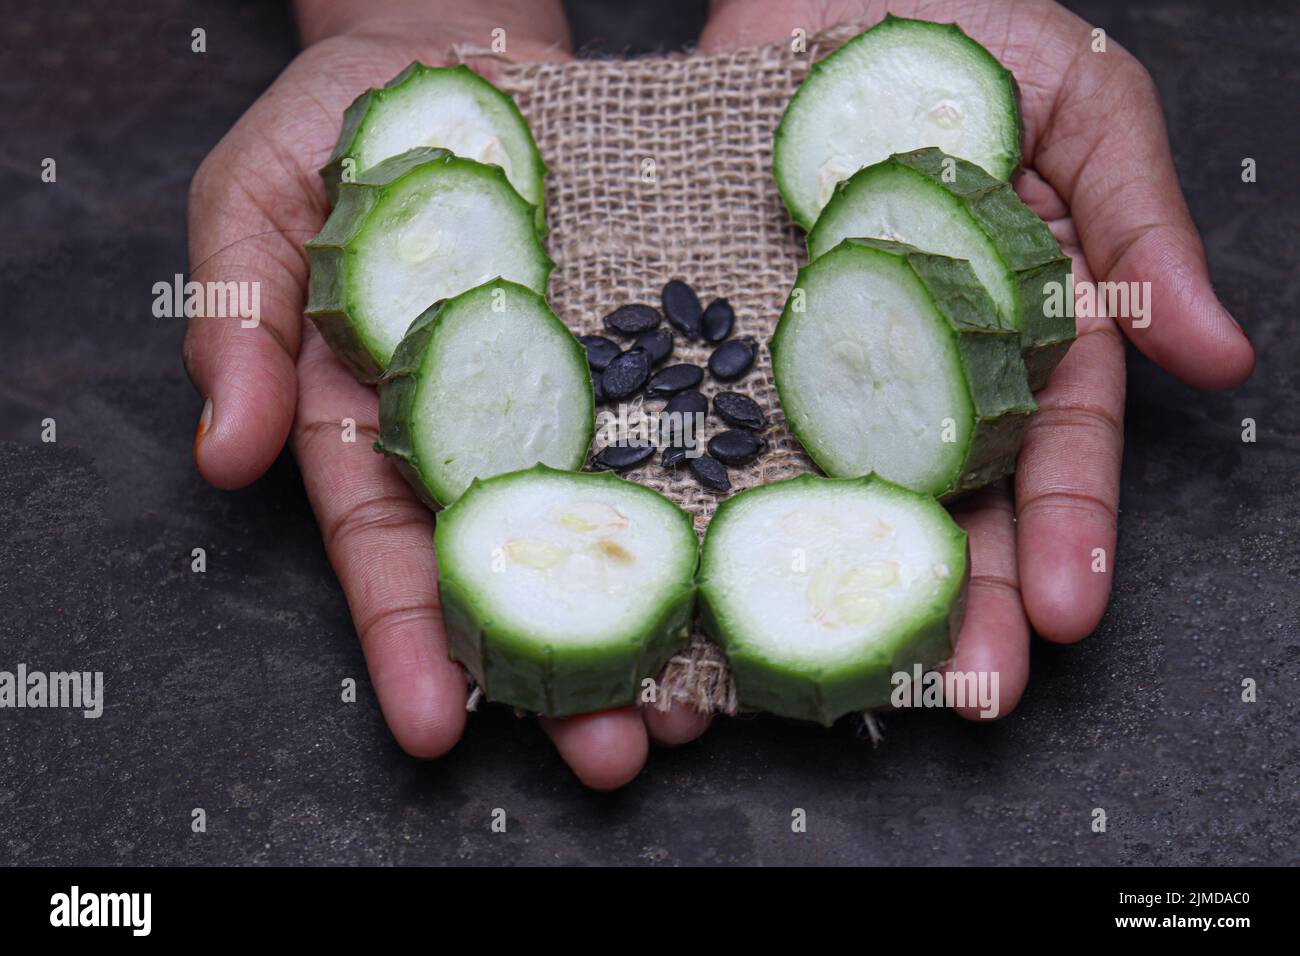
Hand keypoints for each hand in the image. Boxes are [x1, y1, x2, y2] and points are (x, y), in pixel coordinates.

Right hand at [183, 0, 708, 789]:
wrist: (479, 68)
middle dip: (557, 669)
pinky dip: (727, 514)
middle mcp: (494, 435)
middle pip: (523, 571)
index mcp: (388, 421)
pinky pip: (702, 442)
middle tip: (607, 754)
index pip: (392, 548)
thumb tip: (225, 449)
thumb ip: (237, 316)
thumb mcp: (264, 194)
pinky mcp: (668, 359)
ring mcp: (589, 403)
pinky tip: (763, 578)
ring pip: (621, 532)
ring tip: (697, 712)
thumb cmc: (357, 127)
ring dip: (658, 625)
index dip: (408, 637)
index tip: (433, 726)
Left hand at [700, 0, 1253, 715]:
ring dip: (848, 592)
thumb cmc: (953, 29)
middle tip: (970, 694)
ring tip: (850, 683)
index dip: (1062, 531)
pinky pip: (721, 439)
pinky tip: (721, 589)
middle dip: (966, 602)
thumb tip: (1222, 357)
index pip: (1048, 449)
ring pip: (839, 498)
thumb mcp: (1075, 105)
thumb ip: (1139, 227)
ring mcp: (814, 366)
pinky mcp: (720, 348)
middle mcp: (914, 368)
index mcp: (1012, 328)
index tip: (1064, 615)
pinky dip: (722, 517)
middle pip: (948, 506)